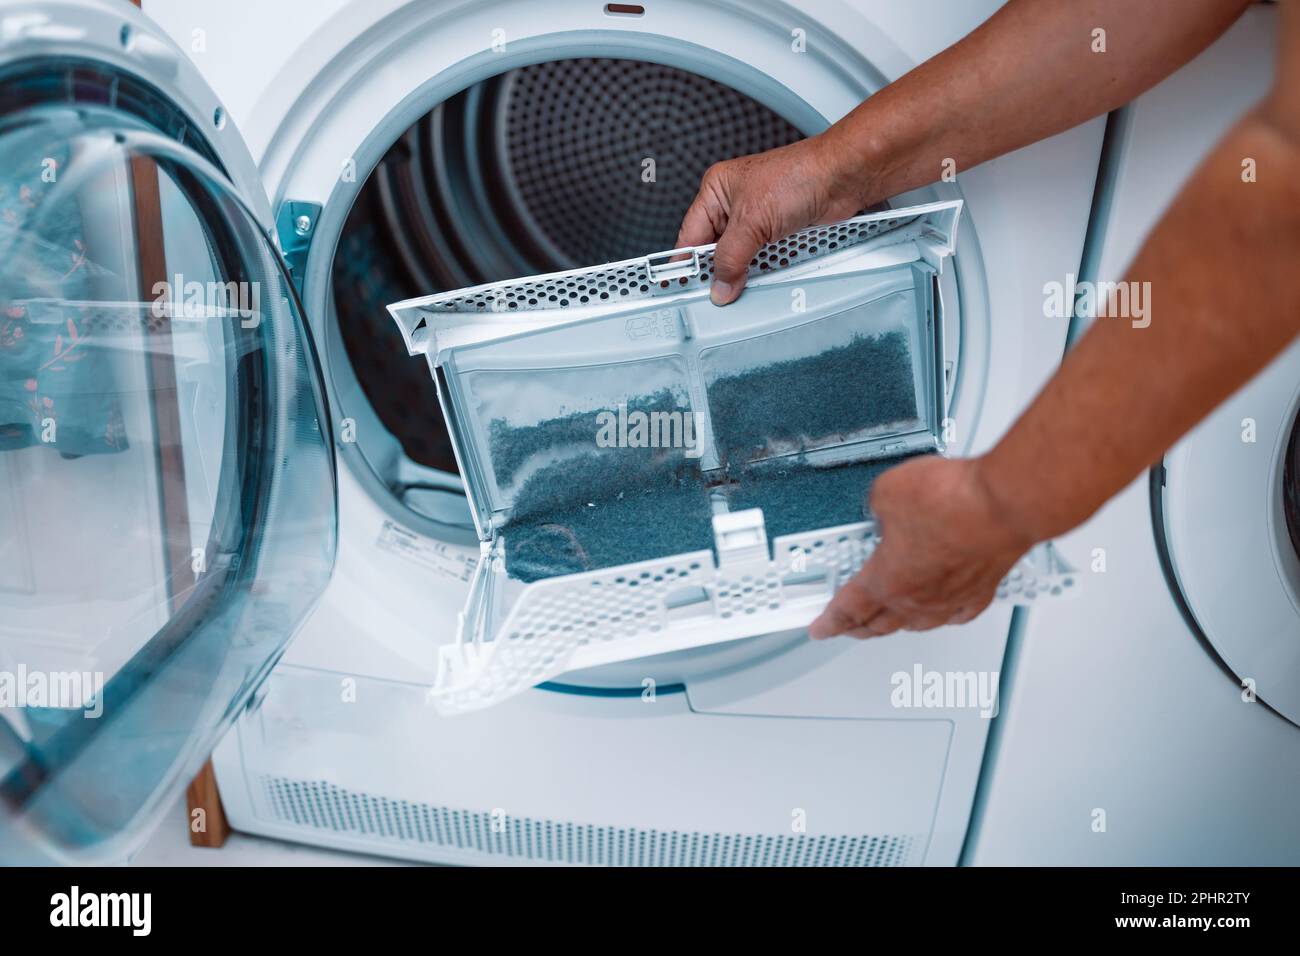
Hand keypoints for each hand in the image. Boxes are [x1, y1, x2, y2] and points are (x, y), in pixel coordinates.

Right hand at [675, 133, 871, 305]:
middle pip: (716, 249)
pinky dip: (765, 269)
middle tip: (717, 291)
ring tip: (741, 283)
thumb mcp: (752, 221)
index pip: (691, 234)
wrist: (843, 177)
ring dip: (744, 271)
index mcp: (718, 190)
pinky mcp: (780, 230)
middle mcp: (736, 203)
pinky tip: (765, 275)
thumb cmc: (800, 175)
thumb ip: (731, 258)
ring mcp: (759, 218)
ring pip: (741, 256)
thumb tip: (719, 284)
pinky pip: (764, 258)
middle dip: (719, 270)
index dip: (687, 263)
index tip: (684, 286)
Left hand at [808, 456, 1035, 638]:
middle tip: (848, 628)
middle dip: (858, 628)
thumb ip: (877, 505)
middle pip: (879, 624)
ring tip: (888, 623)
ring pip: (917, 623)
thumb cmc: (952, 501)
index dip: (829, 621)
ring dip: (897, 625)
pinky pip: (958, 614)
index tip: (820, 629)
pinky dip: (945, 617)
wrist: (1003, 504)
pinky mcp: (982, 588)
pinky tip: (945, 613)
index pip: (847, 609)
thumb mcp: (887, 491)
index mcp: (886, 579)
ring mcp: (951, 596)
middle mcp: (918, 597)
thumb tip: (881, 502)